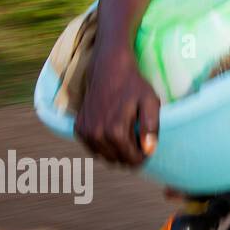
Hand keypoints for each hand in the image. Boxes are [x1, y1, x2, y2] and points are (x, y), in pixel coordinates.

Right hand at [74, 45, 159, 165]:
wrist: (108, 69)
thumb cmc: (134, 86)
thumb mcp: (150, 102)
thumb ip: (150, 127)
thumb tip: (149, 150)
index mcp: (115, 131)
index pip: (132, 159)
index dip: (143, 156)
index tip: (148, 147)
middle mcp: (97, 134)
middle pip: (117, 160)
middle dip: (130, 154)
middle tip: (138, 140)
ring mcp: (85, 132)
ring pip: (104, 156)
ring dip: (116, 151)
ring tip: (127, 134)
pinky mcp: (78, 128)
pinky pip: (93, 147)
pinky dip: (104, 144)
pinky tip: (113, 131)